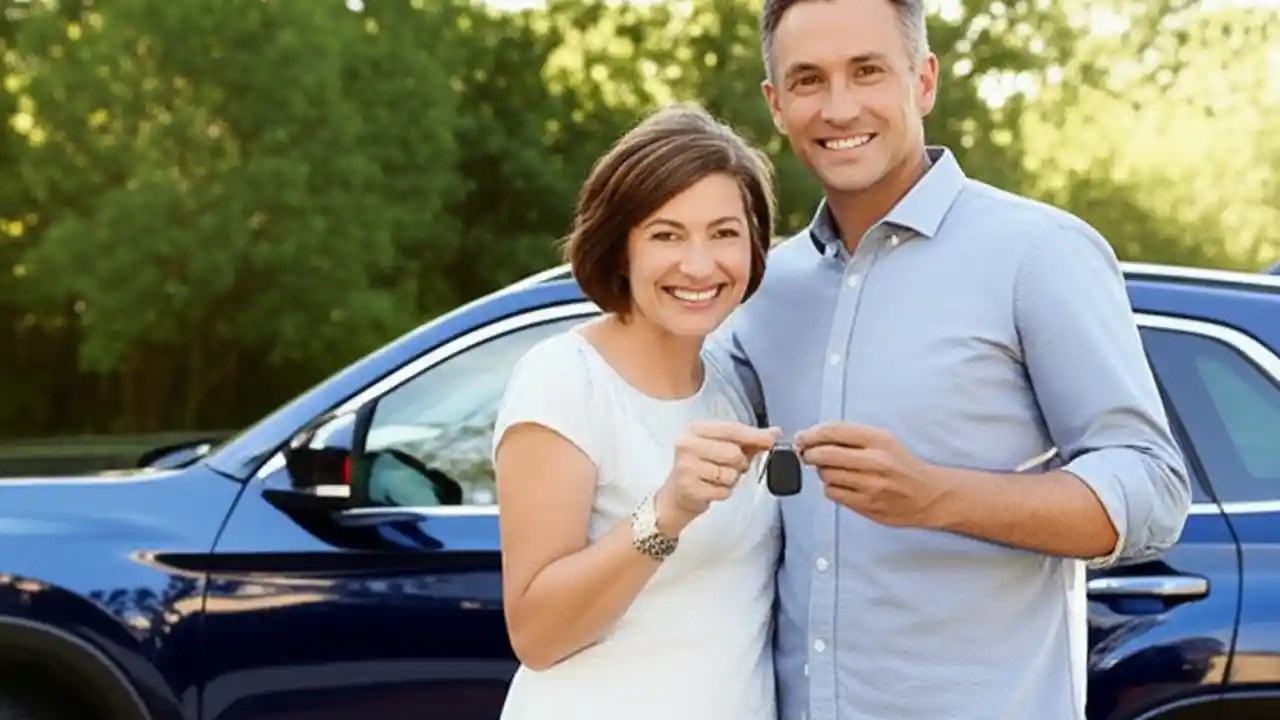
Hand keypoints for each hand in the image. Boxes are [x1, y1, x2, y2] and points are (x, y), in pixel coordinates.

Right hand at [655, 421, 779, 534]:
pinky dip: (723, 492)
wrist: (675, 497)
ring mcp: (686, 467)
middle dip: (739, 464)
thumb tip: (774, 433)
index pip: (731, 429)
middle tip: (729, 467)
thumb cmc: (702, 469)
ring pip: (730, 474)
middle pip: (733, 452)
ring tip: (716, 479)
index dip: (753, 435)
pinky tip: (711, 489)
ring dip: (731, 480)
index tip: (771, 439)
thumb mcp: (721, 449)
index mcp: (695, 429)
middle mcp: (687, 445)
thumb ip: (748, 441)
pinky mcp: (689, 488)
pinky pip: (723, 491)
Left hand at [794, 422, 946, 527]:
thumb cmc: (901, 465)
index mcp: (878, 440)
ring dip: (823, 472)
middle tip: (807, 454)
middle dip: (809, 454)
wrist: (927, 495)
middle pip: (824, 455)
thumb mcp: (883, 440)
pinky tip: (842, 485)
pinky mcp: (866, 505)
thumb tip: (814, 436)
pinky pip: (833, 494)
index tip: (802, 437)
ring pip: (826, 475)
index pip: (833, 432)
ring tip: (833, 470)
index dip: (811, 434)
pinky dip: (831, 488)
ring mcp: (870, 486)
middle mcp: (875, 461)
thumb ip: (851, 436)